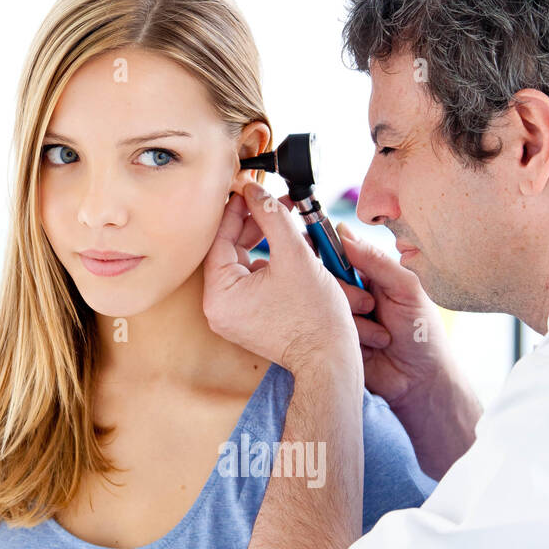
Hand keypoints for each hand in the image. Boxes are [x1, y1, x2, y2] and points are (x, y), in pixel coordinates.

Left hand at [203, 184, 360, 374]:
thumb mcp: (293, 254)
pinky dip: (267, 264)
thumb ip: (270, 215)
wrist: (330, 359)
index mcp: (219, 296)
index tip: (249, 190)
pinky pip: (251, 282)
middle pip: (229, 252)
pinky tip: (287, 249)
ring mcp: (232, 318)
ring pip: (242, 265)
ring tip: (286, 222)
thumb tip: (253, 189)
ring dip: (263, 242)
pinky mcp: (248, 320)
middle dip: (254, 225)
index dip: (236, 211)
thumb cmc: (314, 316)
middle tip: (273, 203)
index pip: (219, 240)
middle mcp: (218, 310)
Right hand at [333, 223, 452, 411]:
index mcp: (366, 275)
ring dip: (354, 320)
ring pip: (324, 306)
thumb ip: (377, 261)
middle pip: (323, 278)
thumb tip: (343, 231)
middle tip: (371, 306)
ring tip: (382, 337)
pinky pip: (325, 331)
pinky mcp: (332, 342)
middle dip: (346, 292)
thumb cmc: (422, 333)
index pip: (335, 253)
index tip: (316, 249)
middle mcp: (348, 295)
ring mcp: (339, 319)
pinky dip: (349, 337)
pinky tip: (368, 348)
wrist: (420, 381)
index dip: (322, 249)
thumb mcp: (407, 288)